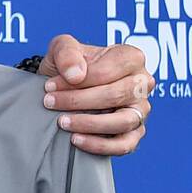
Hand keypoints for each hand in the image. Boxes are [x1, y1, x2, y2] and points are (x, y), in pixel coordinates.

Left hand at [40, 34, 153, 155]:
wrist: (62, 86)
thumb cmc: (68, 65)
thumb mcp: (61, 48)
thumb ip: (66, 52)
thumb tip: (76, 75)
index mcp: (130, 58)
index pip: (109, 71)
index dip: (79, 80)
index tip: (50, 86)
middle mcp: (142, 84)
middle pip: (116, 95)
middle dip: (78, 101)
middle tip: (50, 102)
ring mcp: (141, 110)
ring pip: (123, 121)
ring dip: (89, 123)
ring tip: (62, 122)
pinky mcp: (135, 132)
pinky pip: (125, 144)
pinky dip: (100, 145)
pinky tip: (76, 139)